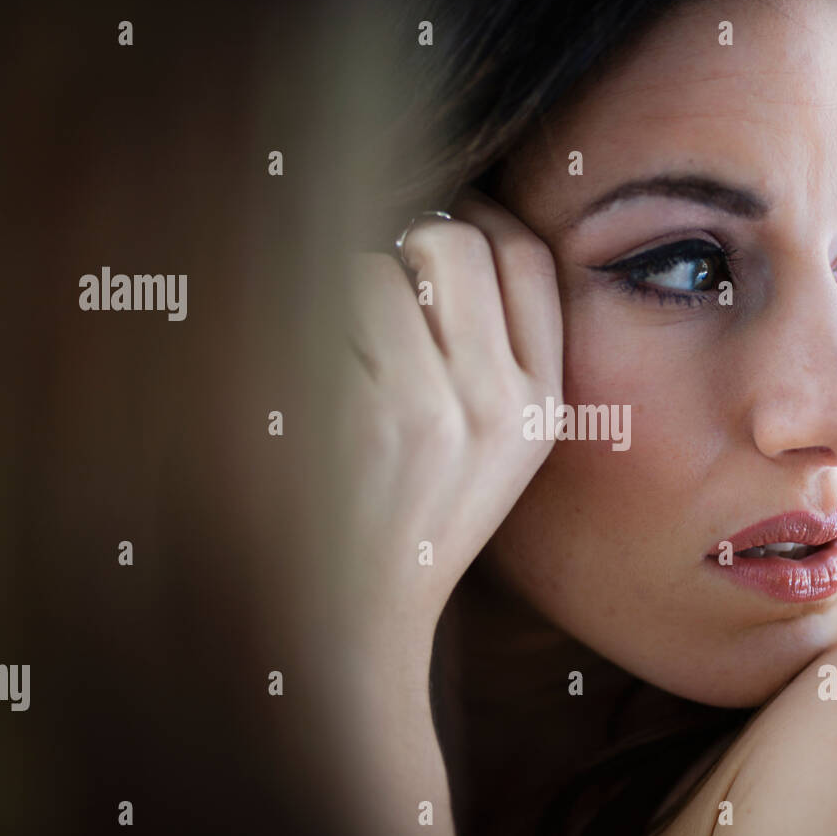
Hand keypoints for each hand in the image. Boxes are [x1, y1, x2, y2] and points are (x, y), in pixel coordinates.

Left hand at [343, 188, 563, 639]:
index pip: (528, 256)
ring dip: (339, 290)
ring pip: (372, 267)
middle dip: (404, 240)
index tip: (441, 217)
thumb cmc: (414, 521)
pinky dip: (296, 326)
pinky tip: (299, 383)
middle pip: (453, 238)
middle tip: (377, 283)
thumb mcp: (496, 450)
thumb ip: (497, 351)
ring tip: (334, 352)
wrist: (355, 619)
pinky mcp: (353, 417)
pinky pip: (316, 312)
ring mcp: (426, 409)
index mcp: (540, 405)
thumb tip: (445, 227)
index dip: (480, 215)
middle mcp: (495, 402)